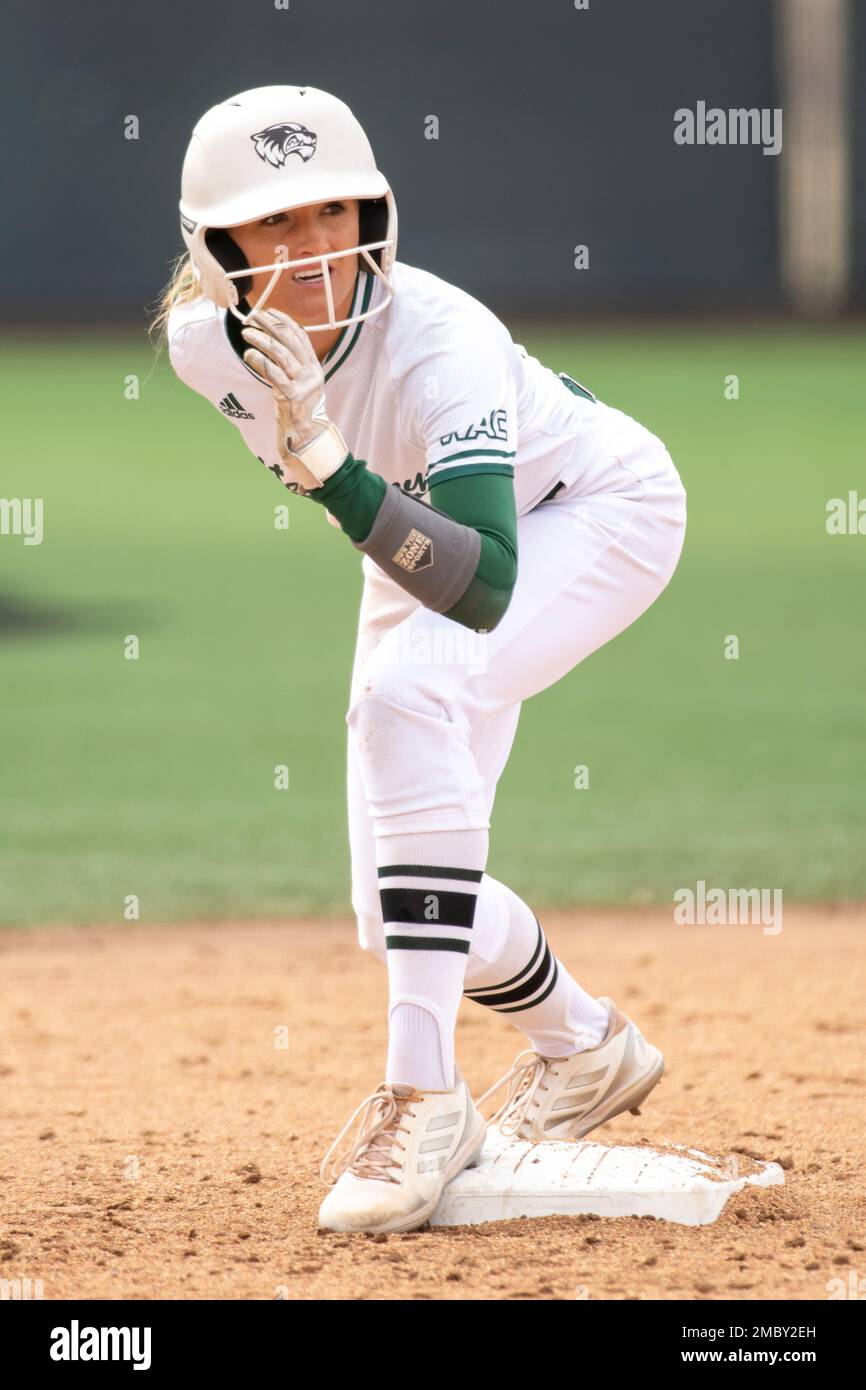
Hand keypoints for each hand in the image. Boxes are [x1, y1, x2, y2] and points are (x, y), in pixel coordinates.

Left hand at [240, 310, 348, 489]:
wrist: (308, 438)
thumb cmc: (300, 412)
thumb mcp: (302, 385)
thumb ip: (293, 366)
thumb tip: (274, 344)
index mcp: (315, 368)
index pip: (301, 337)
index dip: (285, 321)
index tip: (269, 311)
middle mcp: (311, 373)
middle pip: (290, 341)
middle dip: (270, 325)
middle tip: (253, 316)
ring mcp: (302, 384)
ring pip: (281, 353)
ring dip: (261, 340)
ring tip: (246, 333)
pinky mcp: (291, 396)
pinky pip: (273, 373)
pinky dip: (259, 361)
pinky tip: (248, 355)